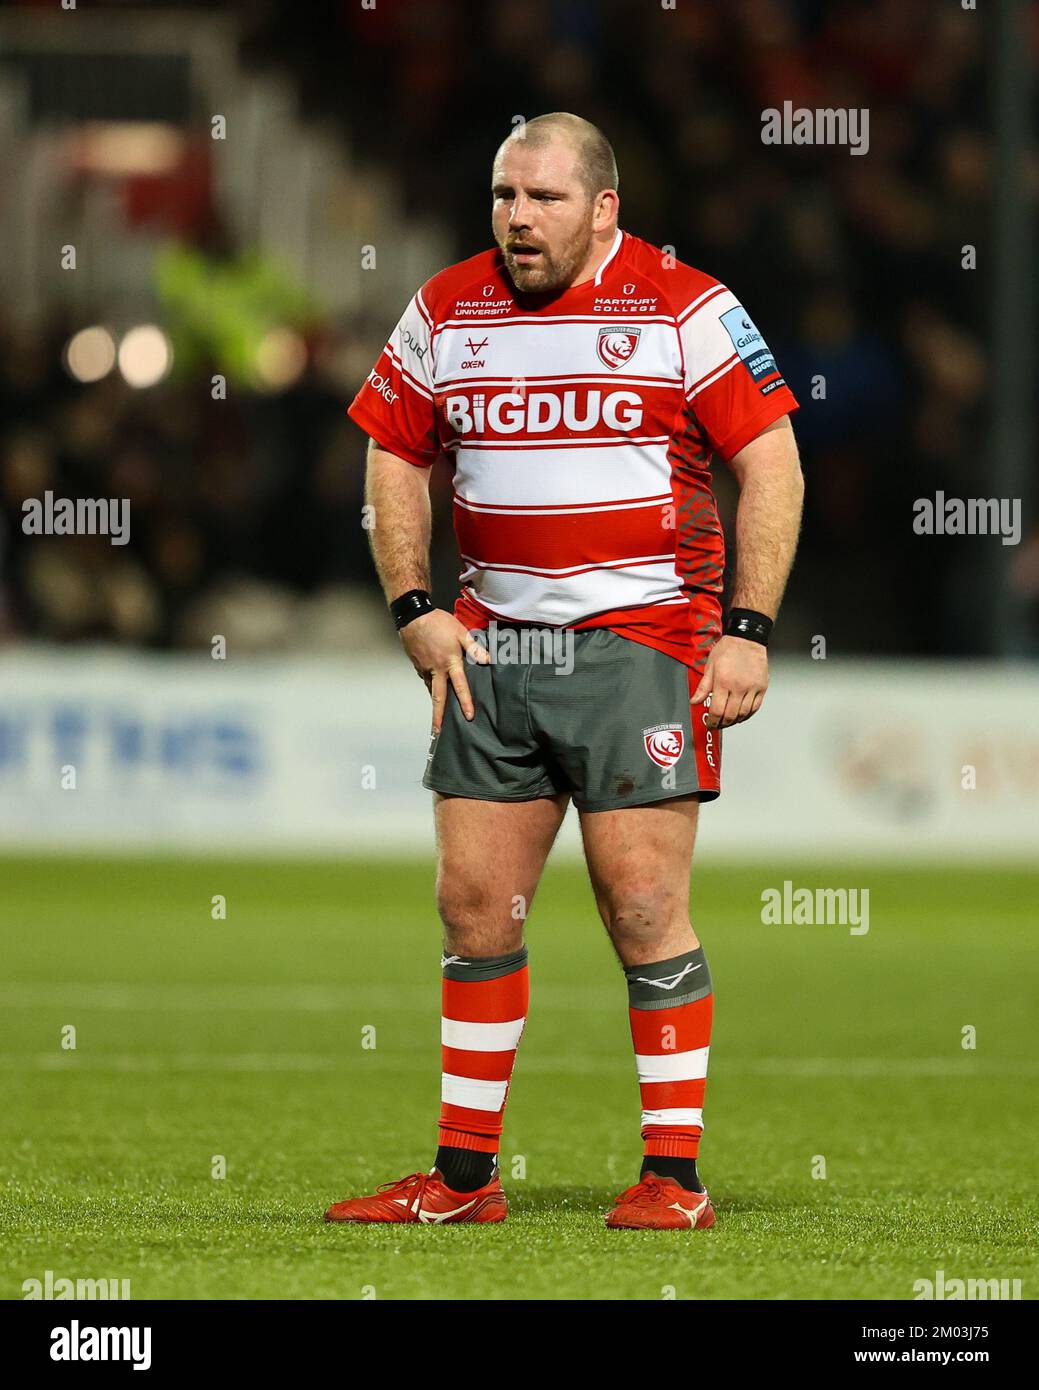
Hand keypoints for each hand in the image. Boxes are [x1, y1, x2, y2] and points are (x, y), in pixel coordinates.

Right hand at [400, 609, 490, 731]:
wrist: (412, 617)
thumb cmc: (438, 623)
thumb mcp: (460, 632)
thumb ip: (474, 648)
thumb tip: (488, 660)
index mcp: (449, 663)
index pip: (460, 687)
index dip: (465, 702)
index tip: (468, 716)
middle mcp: (436, 670)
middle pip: (438, 698)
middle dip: (438, 717)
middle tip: (437, 732)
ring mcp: (424, 669)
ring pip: (431, 689)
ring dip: (435, 702)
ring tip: (438, 715)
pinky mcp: (417, 665)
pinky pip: (426, 679)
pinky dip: (430, 686)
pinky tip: (434, 687)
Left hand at [690, 635, 767, 729]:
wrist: (747, 638)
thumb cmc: (728, 649)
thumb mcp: (710, 666)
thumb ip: (703, 686)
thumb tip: (694, 701)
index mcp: (723, 681)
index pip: (717, 710)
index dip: (712, 721)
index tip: (710, 723)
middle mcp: (739, 687)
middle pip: (730, 715)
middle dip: (722, 723)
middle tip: (717, 724)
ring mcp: (752, 688)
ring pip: (743, 714)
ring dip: (734, 721)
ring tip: (728, 721)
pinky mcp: (762, 687)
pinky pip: (755, 707)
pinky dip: (747, 715)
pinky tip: (741, 715)